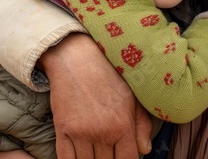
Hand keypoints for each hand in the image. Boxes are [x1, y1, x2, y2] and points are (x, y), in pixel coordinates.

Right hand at [40, 34, 151, 158]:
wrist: (77, 58)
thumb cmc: (108, 75)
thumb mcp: (133, 96)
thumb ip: (142, 125)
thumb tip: (145, 150)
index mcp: (123, 125)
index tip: (122, 157)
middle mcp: (102, 132)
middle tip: (108, 153)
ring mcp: (80, 133)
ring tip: (95, 153)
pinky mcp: (62, 130)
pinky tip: (79, 157)